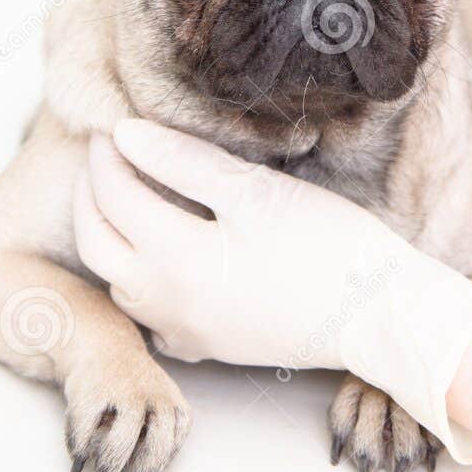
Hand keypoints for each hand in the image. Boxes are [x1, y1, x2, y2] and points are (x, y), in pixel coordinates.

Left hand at [73, 120, 471, 461]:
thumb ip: (185, 162)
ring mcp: (187, 331)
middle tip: (105, 157)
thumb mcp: (256, 192)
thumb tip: (125, 134)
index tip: (111, 124)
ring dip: (108, 238)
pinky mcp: (210, 346)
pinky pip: (150, 317)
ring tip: (126, 197)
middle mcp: (167, 303)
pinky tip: (157, 262)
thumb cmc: (329, 245)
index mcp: (175, 258)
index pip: (115, 197)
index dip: (107, 156)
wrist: (380, 314)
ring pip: (117, 284)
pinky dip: (137, 283)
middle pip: (97, 244)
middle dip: (91, 195)